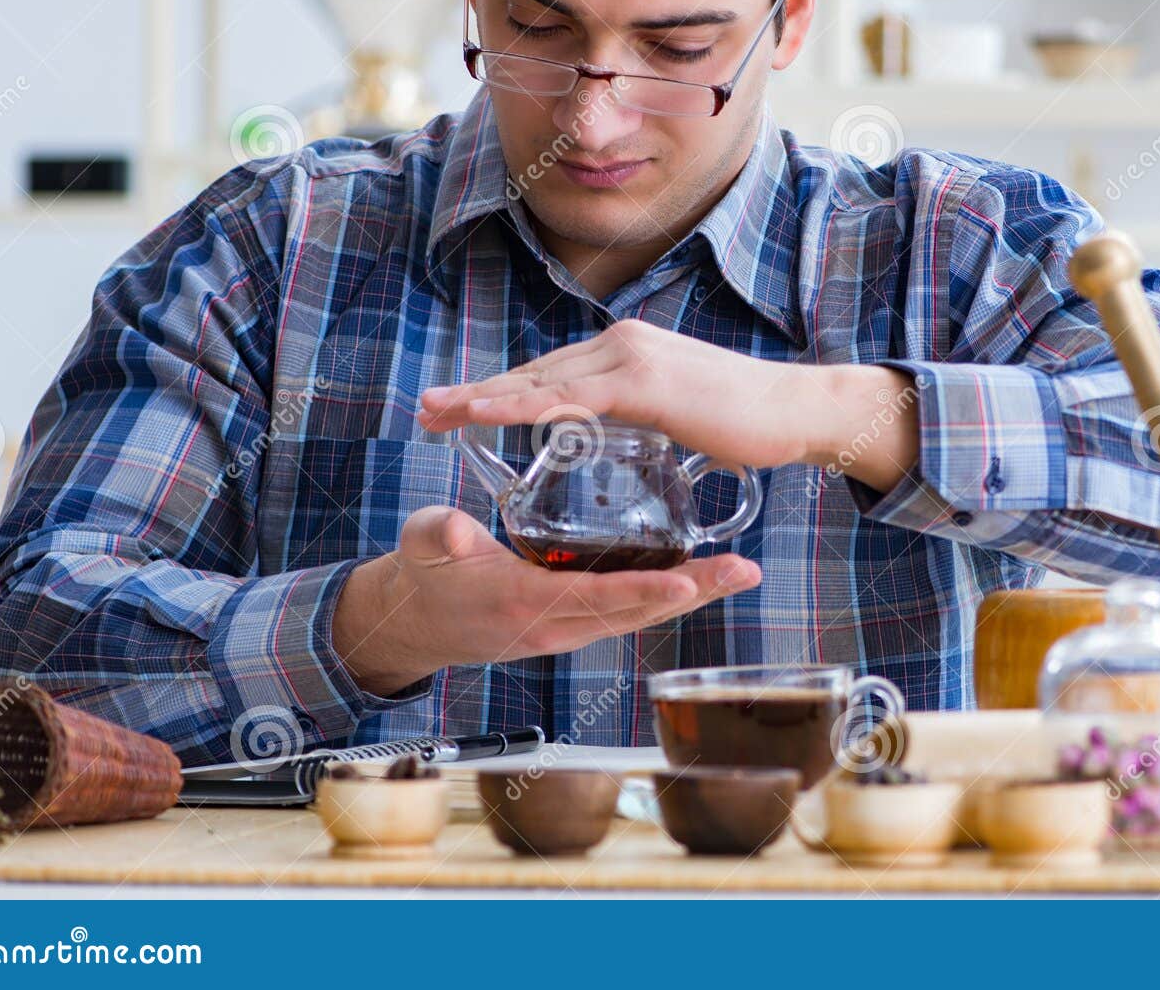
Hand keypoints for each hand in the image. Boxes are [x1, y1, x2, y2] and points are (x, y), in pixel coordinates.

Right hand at [332, 505, 761, 695]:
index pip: (597, 598)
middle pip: (636, 612)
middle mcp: (555, 625)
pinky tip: (699, 575)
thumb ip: (439, 535)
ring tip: (739, 569)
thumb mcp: (423, 544)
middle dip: (694, 592)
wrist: (414, 620)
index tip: (689, 581)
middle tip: (745, 570)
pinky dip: (665, 595)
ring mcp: (566, 629)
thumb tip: (453, 531)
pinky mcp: (571, 621)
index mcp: (524, 602)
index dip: (644, 591)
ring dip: (692, 593)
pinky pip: (627, 610)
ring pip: (639, 614)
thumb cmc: (424, 572)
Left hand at [414, 319, 918, 490]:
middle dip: (477, 391)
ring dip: (483, 398)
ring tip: (437, 413)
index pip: (551, 373)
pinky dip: (520, 405)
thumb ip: (641, 422)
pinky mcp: (642, 382)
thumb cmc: (746, 421)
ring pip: (539, 381)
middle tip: (427, 408)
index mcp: (625, 352)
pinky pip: (567, 398)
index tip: (459, 407)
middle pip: (533, 372)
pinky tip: (485, 414)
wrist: (795, 410)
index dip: (502, 391)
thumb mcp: (679, 418)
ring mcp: (630, 357)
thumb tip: (618, 442)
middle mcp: (620, 344)